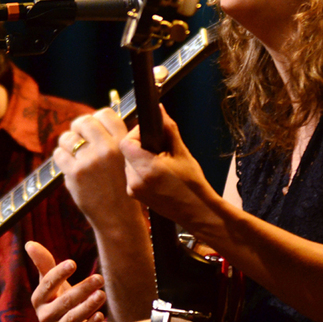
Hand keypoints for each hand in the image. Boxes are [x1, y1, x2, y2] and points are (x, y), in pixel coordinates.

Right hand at [26, 241, 105, 321]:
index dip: (58, 273)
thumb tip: (29, 243)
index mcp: (39, 299)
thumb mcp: (52, 283)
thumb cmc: (58, 299)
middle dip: (82, 289)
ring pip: (72, 319)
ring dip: (87, 306)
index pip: (47, 285)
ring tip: (102, 294)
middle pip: (63, 302)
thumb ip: (43, 263)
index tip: (73, 263)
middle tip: (100, 278)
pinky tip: (101, 315)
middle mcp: (45, 316)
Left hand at [55, 108, 143, 230]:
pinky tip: (68, 164)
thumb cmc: (122, 188)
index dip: (96, 118)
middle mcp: (107, 149)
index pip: (105, 114)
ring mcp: (89, 161)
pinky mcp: (75, 173)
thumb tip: (94, 121)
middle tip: (77, 136)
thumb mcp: (127, 160)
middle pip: (84, 122)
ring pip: (67, 137)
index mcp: (123, 143)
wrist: (118, 218)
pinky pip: (59, 154)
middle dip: (77, 127)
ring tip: (72, 152)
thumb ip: (114, 141)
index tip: (92, 127)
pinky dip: (61, 157)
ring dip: (67, 142)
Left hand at [120, 105, 216, 228]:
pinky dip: (139, 169)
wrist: (196, 211)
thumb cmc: (192, 185)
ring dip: (138, 158)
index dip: (136, 134)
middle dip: (139, 146)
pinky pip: (130, 174)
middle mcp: (135, 181)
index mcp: (147, 169)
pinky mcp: (134, 196)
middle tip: (157, 147)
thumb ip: (168, 129)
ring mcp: (133, 190)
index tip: (149, 134)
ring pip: (127, 163)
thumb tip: (160, 110)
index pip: (126, 143)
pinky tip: (155, 173)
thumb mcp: (182, 153)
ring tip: (157, 161)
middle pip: (125, 152)